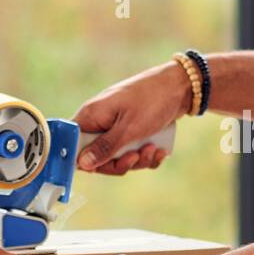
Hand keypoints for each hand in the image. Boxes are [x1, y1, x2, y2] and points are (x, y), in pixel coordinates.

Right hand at [70, 60, 191, 174]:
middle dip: (119, 163)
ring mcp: (117, 126)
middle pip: (97, 157)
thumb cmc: (152, 100)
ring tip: (153, 149)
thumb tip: (81, 164)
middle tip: (136, 157)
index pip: (73, 144)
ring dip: (137, 160)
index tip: (100, 168)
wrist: (181, 87)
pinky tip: (160, 150)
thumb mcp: (129, 128)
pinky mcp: (132, 131)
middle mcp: (101, 121)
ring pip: (118, 157)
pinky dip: (147, 155)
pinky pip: (133, 152)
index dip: (83, 160)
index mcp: (91, 115)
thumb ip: (105, 147)